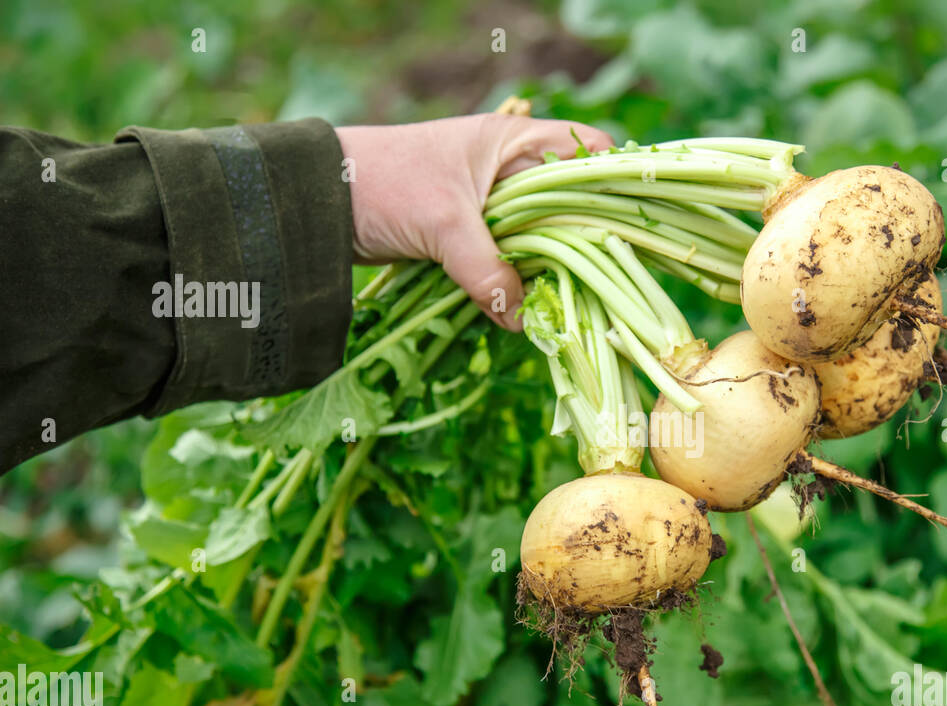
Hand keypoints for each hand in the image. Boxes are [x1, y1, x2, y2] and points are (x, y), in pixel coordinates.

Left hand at [336, 114, 613, 329]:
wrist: (316, 202)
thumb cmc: (384, 185)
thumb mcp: (445, 225)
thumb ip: (489, 272)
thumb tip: (524, 321)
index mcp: (515, 142)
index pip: (587, 151)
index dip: (613, 183)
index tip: (629, 227)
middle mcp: (511, 170)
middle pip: (571, 205)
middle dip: (585, 241)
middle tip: (604, 280)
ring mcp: (492, 206)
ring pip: (542, 239)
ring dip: (549, 270)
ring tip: (570, 301)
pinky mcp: (471, 237)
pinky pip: (511, 261)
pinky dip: (519, 282)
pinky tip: (531, 307)